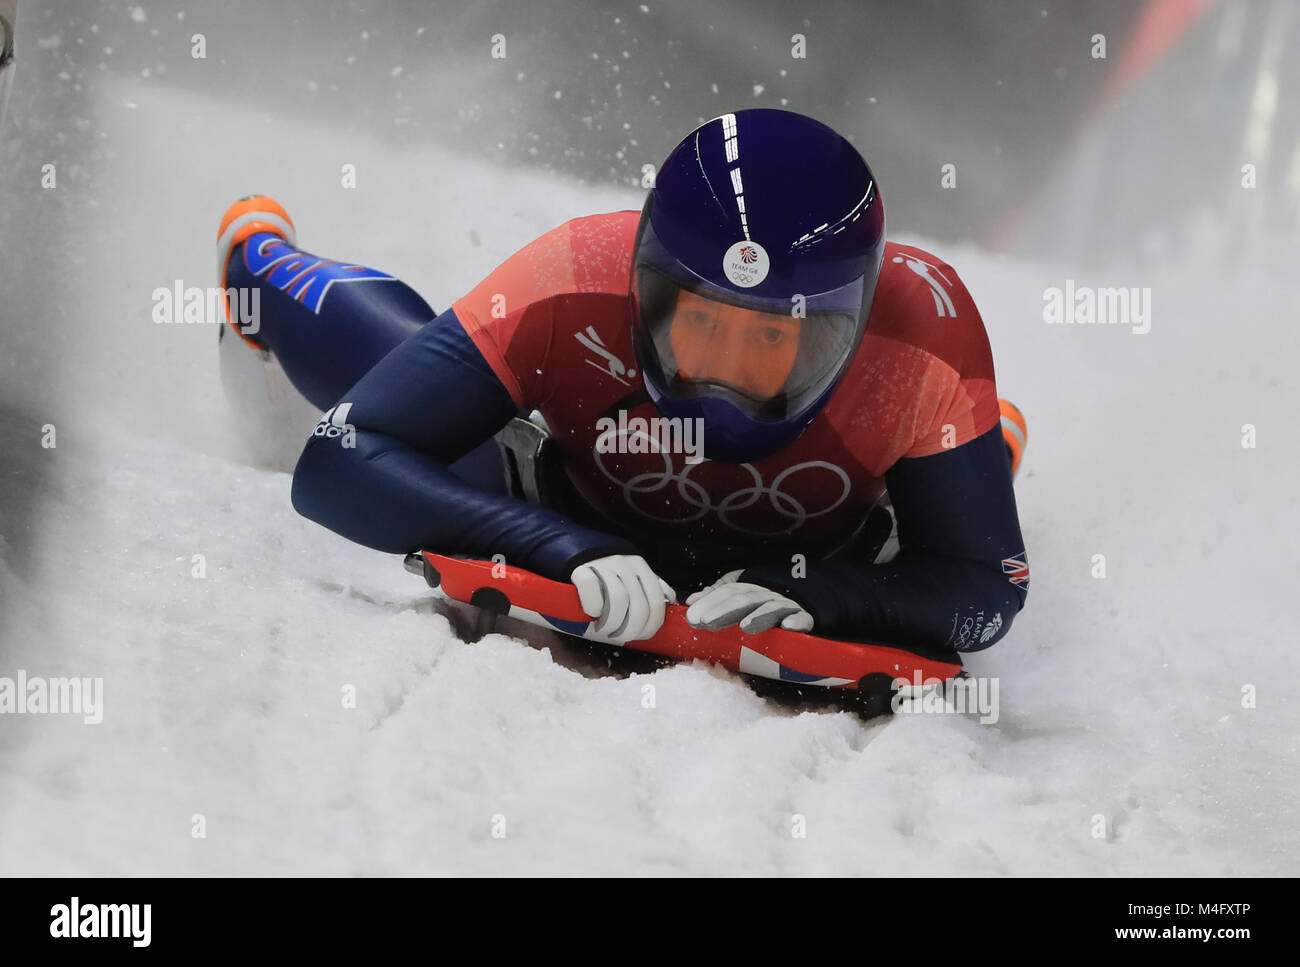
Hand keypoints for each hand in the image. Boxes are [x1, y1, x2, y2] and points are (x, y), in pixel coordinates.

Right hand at [571, 555, 675, 641]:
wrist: (575, 559)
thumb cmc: (606, 581)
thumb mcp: (633, 582)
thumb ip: (651, 592)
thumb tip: (671, 603)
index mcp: (642, 568)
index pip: (657, 603)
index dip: (650, 627)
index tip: (637, 636)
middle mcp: (627, 564)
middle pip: (640, 607)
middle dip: (630, 630)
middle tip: (617, 636)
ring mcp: (605, 565)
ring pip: (619, 601)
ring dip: (612, 624)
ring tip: (604, 628)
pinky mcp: (582, 569)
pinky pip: (593, 593)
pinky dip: (593, 609)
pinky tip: (591, 614)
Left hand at [685, 570, 813, 633]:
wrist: (800, 605)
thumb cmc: (761, 606)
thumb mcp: (736, 599)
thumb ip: (714, 598)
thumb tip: (690, 602)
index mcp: (749, 591)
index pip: (728, 593)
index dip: (710, 602)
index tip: (692, 616)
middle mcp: (766, 595)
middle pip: (746, 599)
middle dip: (726, 610)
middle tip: (707, 622)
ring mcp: (786, 606)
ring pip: (772, 608)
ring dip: (759, 616)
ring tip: (745, 627)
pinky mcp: (804, 618)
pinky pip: (802, 618)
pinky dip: (797, 621)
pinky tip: (788, 627)